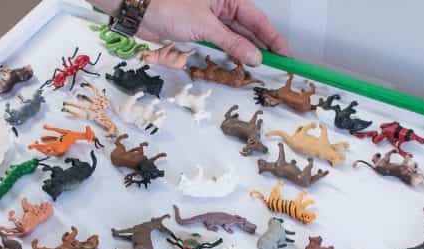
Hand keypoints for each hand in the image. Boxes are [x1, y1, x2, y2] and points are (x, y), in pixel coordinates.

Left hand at [136, 0, 288, 65]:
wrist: (139, 9)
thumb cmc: (169, 7)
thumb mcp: (205, 26)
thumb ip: (232, 43)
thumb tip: (255, 57)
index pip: (257, 19)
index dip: (272, 38)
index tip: (284, 54)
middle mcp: (222, 5)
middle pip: (248, 29)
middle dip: (261, 47)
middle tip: (277, 66)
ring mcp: (210, 18)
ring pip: (235, 37)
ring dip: (246, 52)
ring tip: (260, 68)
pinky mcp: (199, 29)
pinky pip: (220, 42)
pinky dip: (230, 52)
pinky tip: (239, 62)